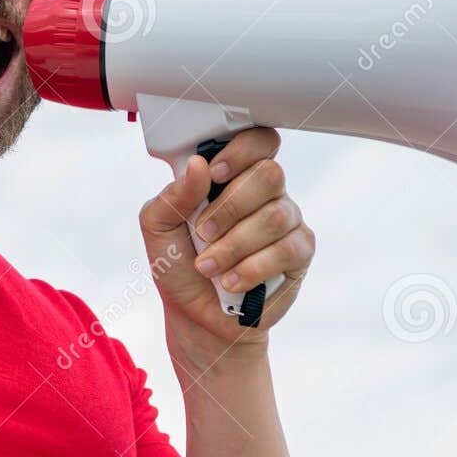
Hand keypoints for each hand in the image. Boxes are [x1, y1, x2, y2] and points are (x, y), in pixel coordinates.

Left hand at [138, 127, 314, 353]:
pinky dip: (253, 267)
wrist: (195, 314)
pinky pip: (286, 249)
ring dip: (234, 244)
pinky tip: (232, 281)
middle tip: (203, 232)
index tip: (215, 172)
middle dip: (230, 206)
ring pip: (275, 215)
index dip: (242, 150)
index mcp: (232, 175)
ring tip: (208, 266)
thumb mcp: (158, 226)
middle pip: (270, 174)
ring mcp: (286, 221)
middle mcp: (264, 193)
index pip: (257, 141)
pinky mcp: (298, 252)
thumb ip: (173, 195)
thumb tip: (197, 165)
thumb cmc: (179, 263)